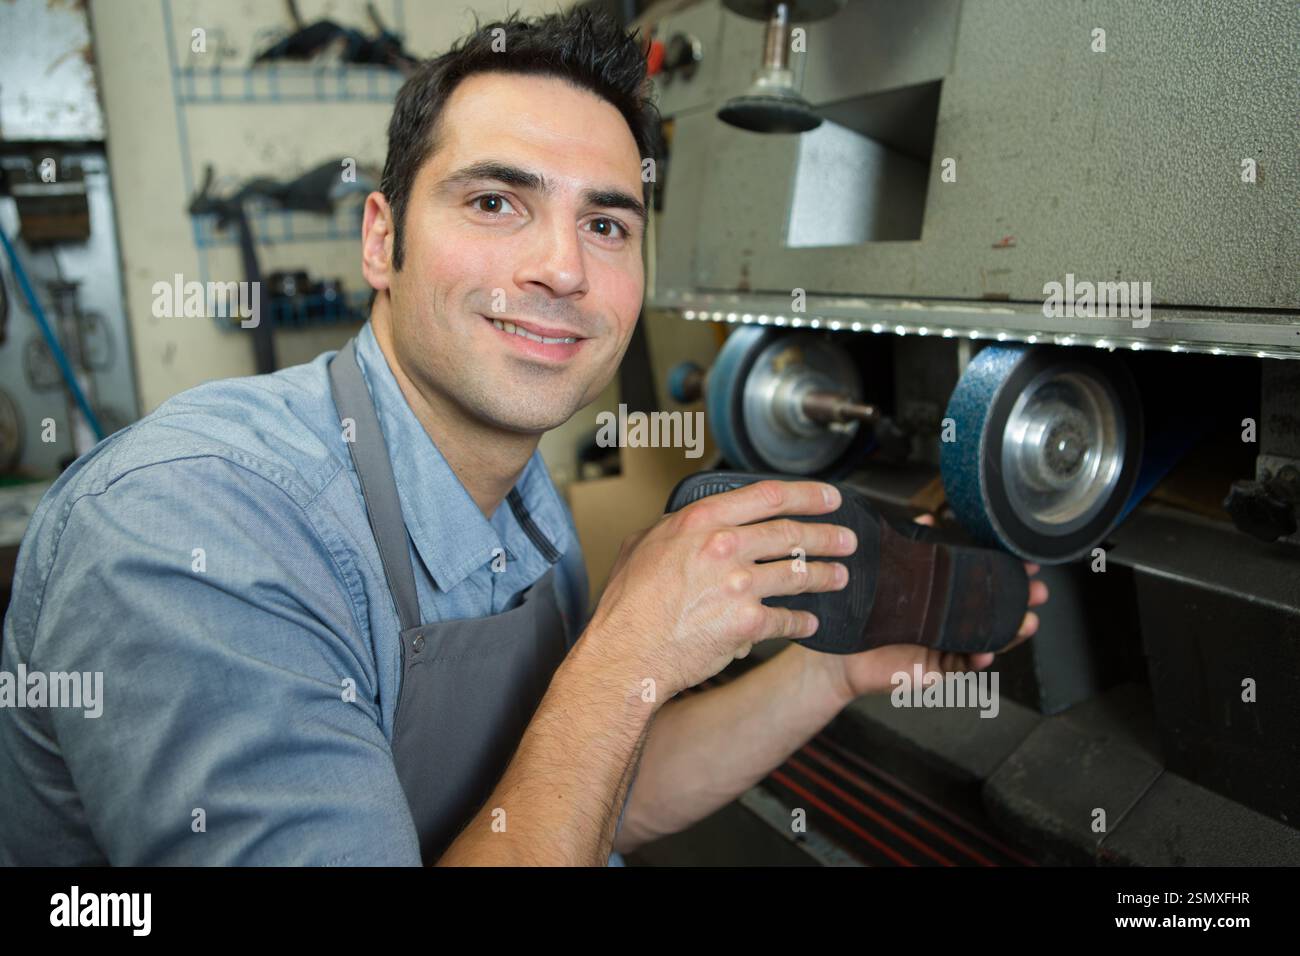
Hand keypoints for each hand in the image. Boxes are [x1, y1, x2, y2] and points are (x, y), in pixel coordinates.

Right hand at [585, 479, 857, 704]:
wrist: (626, 654)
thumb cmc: (627, 606)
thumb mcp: (640, 545)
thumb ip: (671, 528)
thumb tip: (683, 523)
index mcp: (700, 521)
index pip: (768, 496)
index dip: (807, 495)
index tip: (829, 497)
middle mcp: (724, 547)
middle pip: (791, 534)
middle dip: (828, 536)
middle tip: (846, 539)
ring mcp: (738, 585)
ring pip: (797, 574)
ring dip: (826, 576)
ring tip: (840, 577)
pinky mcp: (747, 624)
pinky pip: (787, 620)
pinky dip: (802, 622)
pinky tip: (810, 623)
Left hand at [822, 514, 1048, 701]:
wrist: (842, 652)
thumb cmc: (868, 616)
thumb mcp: (892, 577)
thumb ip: (912, 548)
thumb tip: (929, 517)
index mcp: (942, 602)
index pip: (980, 586)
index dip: (1005, 576)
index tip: (1027, 564)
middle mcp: (947, 623)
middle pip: (993, 614)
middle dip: (1020, 603)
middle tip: (1038, 592)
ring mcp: (944, 646)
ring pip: (986, 640)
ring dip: (1010, 633)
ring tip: (1026, 622)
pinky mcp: (935, 668)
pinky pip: (961, 665)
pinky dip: (975, 659)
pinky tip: (985, 652)